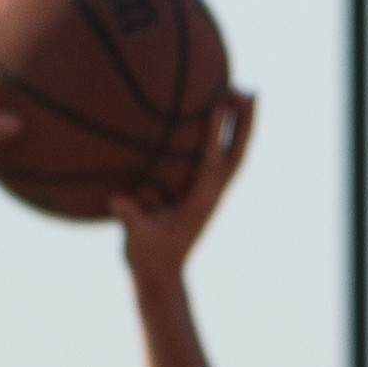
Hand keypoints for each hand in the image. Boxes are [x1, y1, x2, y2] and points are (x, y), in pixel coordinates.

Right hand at [118, 87, 258, 288]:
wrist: (162, 276)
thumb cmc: (149, 258)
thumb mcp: (137, 239)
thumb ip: (131, 219)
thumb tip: (118, 201)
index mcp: (199, 202)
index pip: (211, 164)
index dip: (215, 136)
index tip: (219, 108)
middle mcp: (211, 194)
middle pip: (237, 154)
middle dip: (244, 123)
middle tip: (249, 90)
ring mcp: (211, 193)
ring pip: (234, 154)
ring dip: (242, 125)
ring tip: (245, 92)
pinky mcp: (205, 193)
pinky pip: (222, 159)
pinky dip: (226, 136)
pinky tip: (222, 116)